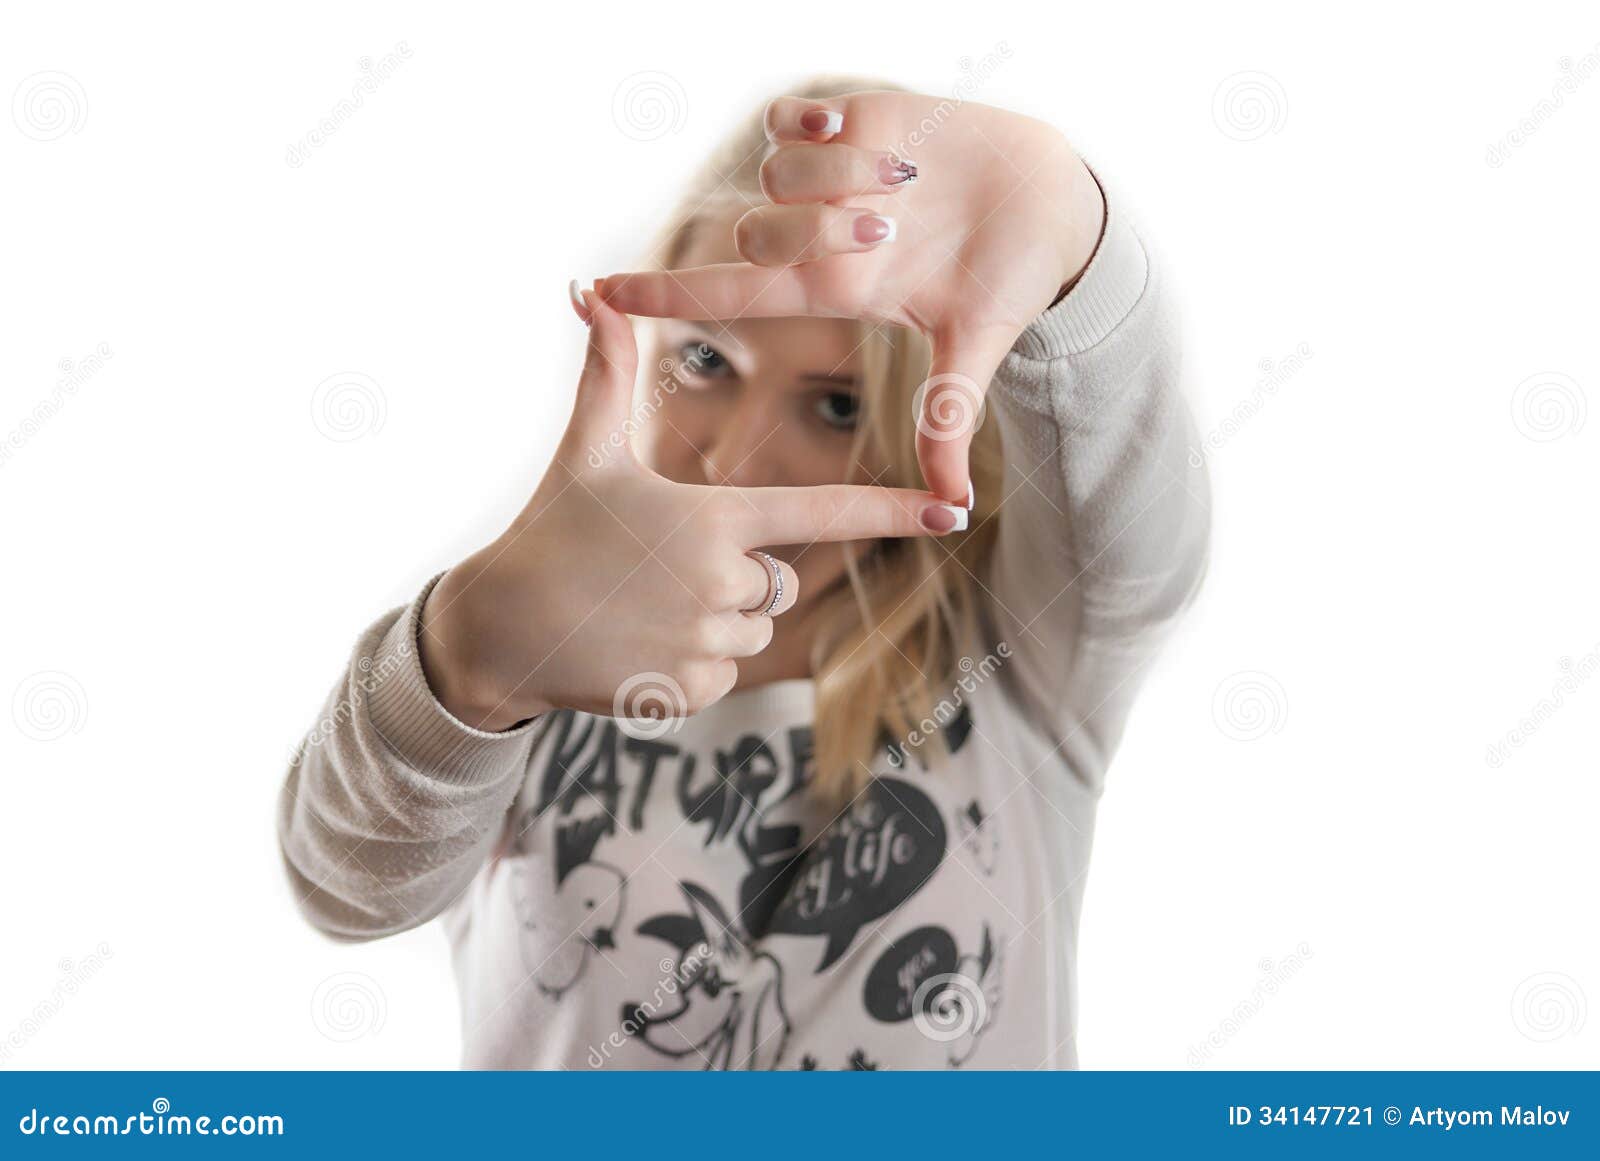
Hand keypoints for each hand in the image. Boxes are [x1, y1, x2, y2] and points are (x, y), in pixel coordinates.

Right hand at [419, 292, 967, 730]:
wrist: (500, 629)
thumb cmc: (550, 530)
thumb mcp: (585, 450)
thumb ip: (607, 372)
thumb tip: (592, 289)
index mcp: (714, 519)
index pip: (822, 514)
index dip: (891, 511)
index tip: (950, 511)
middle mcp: (723, 583)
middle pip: (780, 582)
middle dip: (742, 576)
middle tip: (666, 570)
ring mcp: (709, 643)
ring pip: (753, 631)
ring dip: (717, 622)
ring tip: (646, 609)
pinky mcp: (692, 693)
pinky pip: (722, 676)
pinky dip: (689, 664)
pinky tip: (637, 648)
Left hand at [593, 90, 1106, 502]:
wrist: (1053, 202)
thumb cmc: (1012, 276)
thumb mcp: (976, 345)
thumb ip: (951, 415)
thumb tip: (953, 508)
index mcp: (837, 289)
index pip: (732, 296)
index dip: (666, 295)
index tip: (598, 292)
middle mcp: (821, 235)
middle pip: (757, 236)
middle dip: (815, 231)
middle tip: (891, 226)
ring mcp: (831, 178)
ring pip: (774, 176)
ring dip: (836, 176)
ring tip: (906, 178)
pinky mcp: (850, 121)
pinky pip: (790, 123)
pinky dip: (810, 126)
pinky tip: (854, 129)